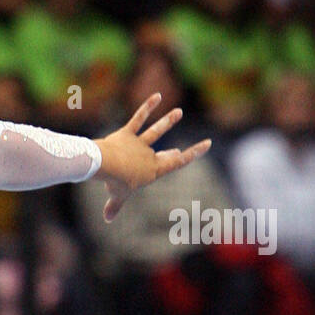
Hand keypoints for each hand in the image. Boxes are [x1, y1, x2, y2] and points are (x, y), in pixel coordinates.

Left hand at [95, 92, 210, 221]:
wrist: (108, 164)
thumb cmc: (115, 181)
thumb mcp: (117, 196)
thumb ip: (114, 206)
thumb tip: (107, 219)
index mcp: (153, 171)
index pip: (178, 162)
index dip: (193, 152)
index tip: (207, 143)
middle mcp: (149, 156)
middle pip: (164, 153)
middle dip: (172, 152)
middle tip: (176, 151)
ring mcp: (139, 144)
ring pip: (156, 131)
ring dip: (167, 121)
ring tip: (178, 112)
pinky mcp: (127, 134)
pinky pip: (138, 119)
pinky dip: (147, 107)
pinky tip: (157, 96)